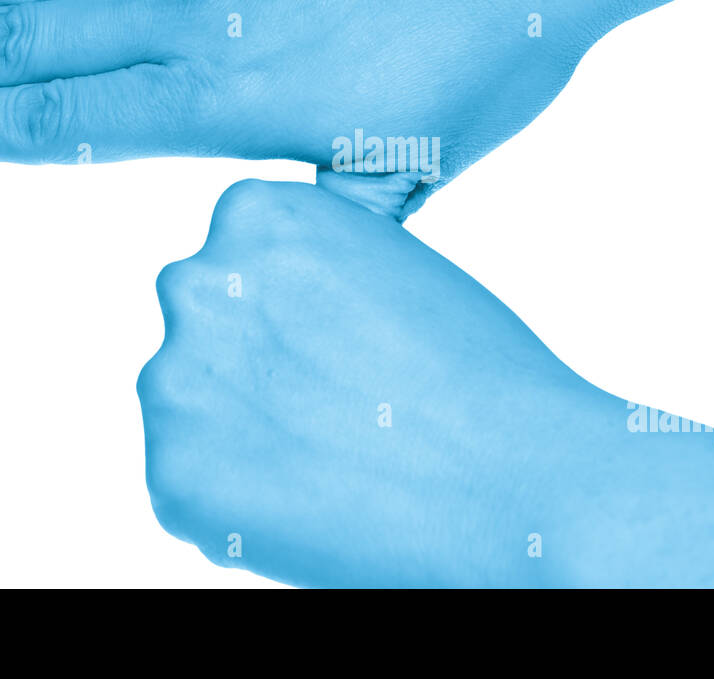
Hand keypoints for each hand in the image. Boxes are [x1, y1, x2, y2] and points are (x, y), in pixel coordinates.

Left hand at [141, 180, 713, 586]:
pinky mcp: (177, 462)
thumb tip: (293, 252)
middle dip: (275, 358)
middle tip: (363, 404)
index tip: (354, 343)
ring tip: (357, 447)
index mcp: (280, 211)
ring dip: (258, 419)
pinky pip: (186, 459)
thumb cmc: (505, 390)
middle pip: (215, 312)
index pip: (245, 243)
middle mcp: (208, 271)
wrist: (536, 501)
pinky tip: (321, 487)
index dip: (307, 302)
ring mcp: (183, 364)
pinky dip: (238, 480)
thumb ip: (349, 258)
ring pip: (197, 383)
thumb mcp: (422, 283)